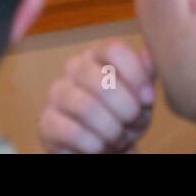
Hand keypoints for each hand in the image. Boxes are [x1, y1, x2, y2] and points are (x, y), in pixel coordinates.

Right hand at [38, 39, 155, 153]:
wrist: (103, 145)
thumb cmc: (124, 113)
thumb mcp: (142, 95)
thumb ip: (146, 74)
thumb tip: (148, 56)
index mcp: (99, 53)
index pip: (115, 50)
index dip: (136, 76)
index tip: (147, 99)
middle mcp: (75, 67)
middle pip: (102, 80)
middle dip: (126, 108)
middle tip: (132, 122)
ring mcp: (57, 93)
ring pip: (87, 107)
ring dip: (112, 129)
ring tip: (118, 137)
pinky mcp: (46, 122)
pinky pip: (73, 132)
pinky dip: (96, 144)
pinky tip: (101, 146)